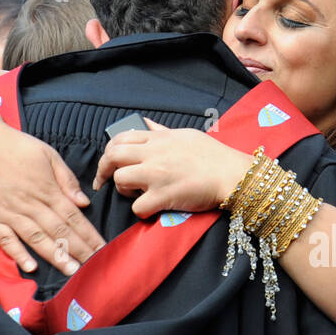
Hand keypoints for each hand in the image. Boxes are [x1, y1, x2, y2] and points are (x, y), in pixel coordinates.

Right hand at [0, 123, 104, 273]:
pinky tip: (31, 267)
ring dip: (55, 255)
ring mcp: (9, 212)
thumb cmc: (16, 147)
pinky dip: (18, 253)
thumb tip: (84, 203)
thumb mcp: (47, 154)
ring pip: (36, 238)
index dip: (89, 235)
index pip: (73, 216)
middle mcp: (30, 203)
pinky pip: (6, 239)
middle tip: (94, 266)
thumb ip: (66, 179)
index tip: (102, 249)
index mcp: (46, 188)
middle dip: (78, 250)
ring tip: (71, 271)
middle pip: (59, 230)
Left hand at [93, 120, 253, 218]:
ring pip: (120, 180)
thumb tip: (146, 124)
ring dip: (123, 189)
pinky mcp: (164, 196)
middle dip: (103, 170)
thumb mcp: (185, 134)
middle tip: (103, 182)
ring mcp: (157, 176)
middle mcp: (154, 154)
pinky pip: (138, 206)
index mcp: (158, 138)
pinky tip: (150, 208)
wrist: (232, 174)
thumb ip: (161, 131)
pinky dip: (140, 210)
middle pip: (112, 157)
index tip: (108, 162)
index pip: (120, 138)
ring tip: (134, 193)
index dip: (108, 150)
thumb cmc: (213, 155)